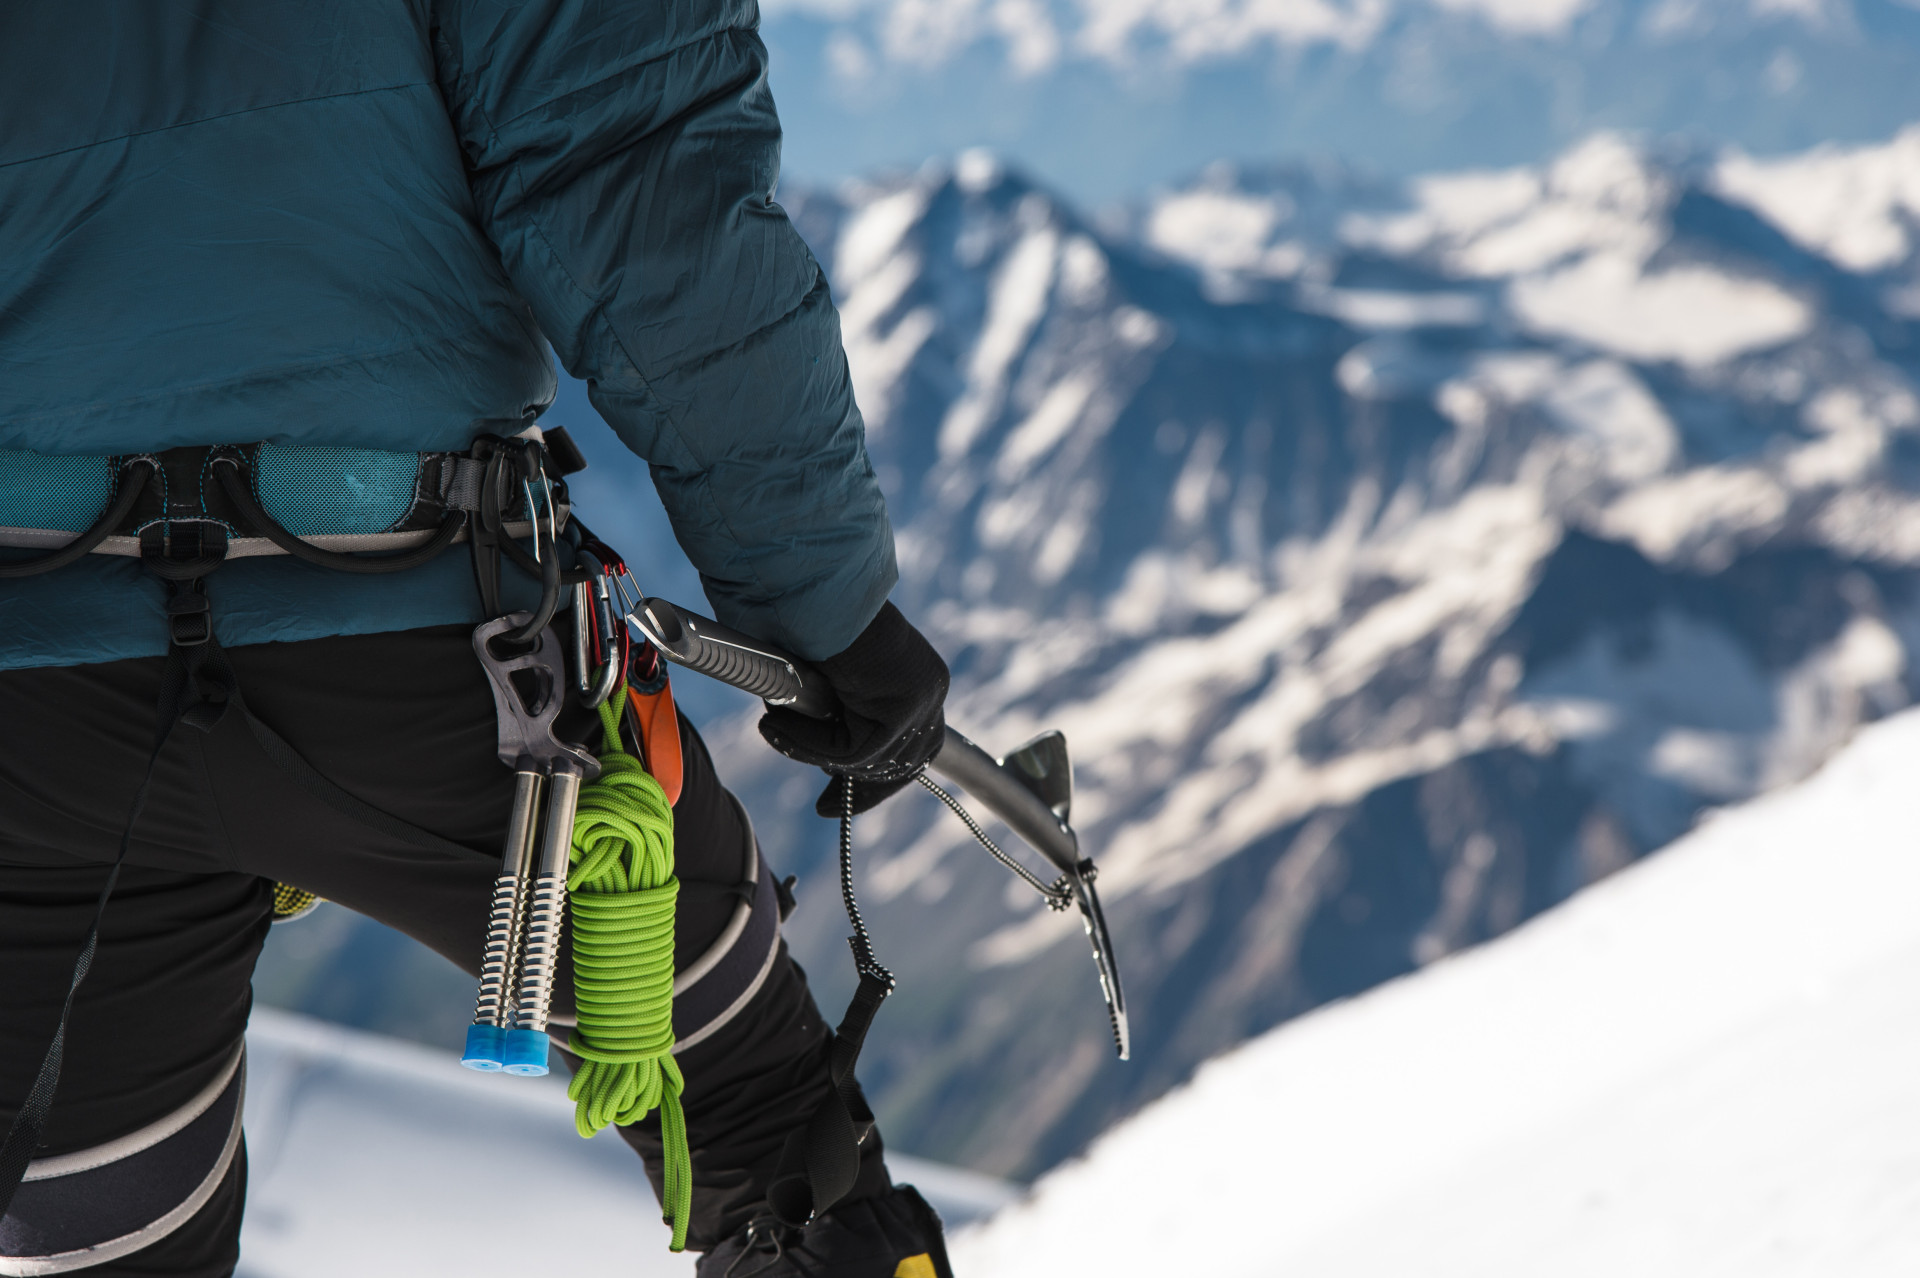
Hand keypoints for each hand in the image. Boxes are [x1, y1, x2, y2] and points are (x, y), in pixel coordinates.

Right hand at [758, 602, 948, 815]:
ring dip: (816, 752)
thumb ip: (836, 713)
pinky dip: (810, 744)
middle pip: (904, 764)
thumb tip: (825, 757)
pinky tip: (776, 724)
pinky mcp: (901, 708)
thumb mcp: (828, 676)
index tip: (843, 798)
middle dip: (861, 789)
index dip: (881, 779)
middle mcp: (929, 690)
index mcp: (919, 679)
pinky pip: (853, 751)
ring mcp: (921, 699)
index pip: (914, 747)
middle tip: (825, 807)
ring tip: (773, 728)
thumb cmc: (805, 614)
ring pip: (869, 760)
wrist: (808, 581)